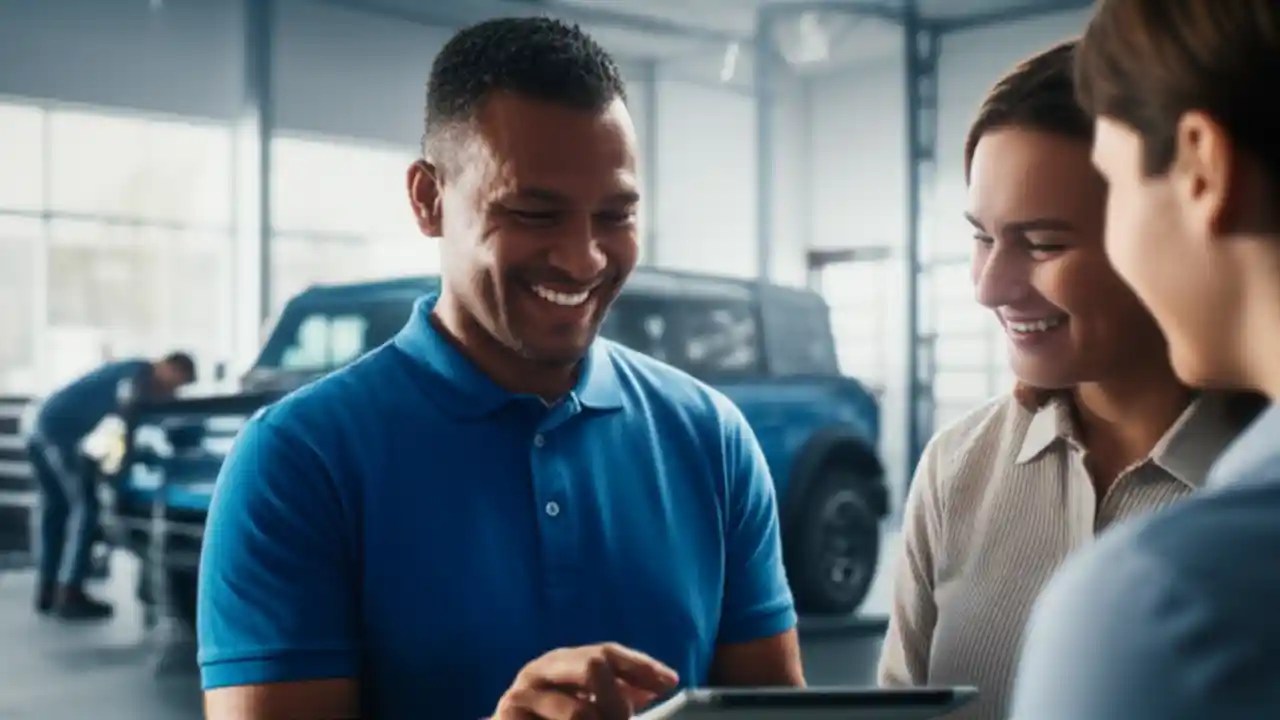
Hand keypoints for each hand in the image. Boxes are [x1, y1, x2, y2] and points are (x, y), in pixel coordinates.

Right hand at [493, 642, 679, 719]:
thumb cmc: (550, 719)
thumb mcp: (586, 702)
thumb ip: (619, 692)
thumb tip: (660, 686)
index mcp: (563, 661)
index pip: (609, 652)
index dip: (641, 666)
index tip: (670, 682)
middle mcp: (541, 670)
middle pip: (594, 665)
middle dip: (619, 698)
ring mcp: (521, 695)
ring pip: (580, 711)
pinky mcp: (507, 718)